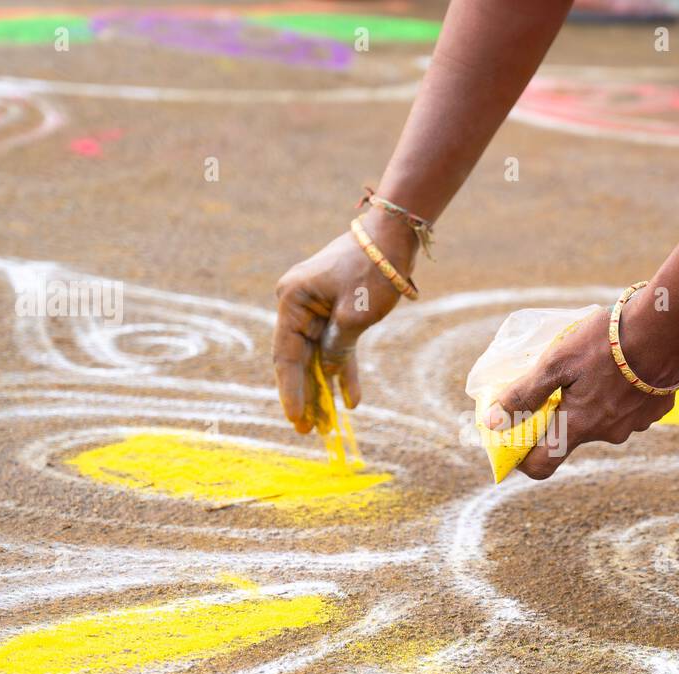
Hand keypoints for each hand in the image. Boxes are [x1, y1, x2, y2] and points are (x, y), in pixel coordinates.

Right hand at [273, 209, 417, 432]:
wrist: (392, 237)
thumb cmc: (373, 270)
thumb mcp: (355, 315)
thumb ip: (336, 348)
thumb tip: (324, 375)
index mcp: (292, 302)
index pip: (286, 356)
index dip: (291, 391)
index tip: (297, 420)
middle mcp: (298, 306)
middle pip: (299, 360)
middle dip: (307, 396)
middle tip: (311, 431)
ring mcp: (316, 309)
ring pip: (317, 357)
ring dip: (324, 389)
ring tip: (328, 425)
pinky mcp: (336, 312)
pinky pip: (336, 347)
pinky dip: (343, 370)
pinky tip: (351, 399)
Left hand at [485, 302, 678, 479]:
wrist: (667, 325)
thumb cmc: (608, 341)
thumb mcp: (557, 360)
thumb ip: (525, 393)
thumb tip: (493, 421)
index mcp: (579, 425)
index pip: (543, 465)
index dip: (523, 460)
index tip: (514, 443)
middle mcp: (608, 433)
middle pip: (573, 435)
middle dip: (561, 415)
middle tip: (558, 383)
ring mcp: (636, 424)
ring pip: (603, 419)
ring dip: (593, 401)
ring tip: (595, 367)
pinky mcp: (657, 409)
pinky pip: (630, 409)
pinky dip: (621, 394)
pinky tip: (623, 367)